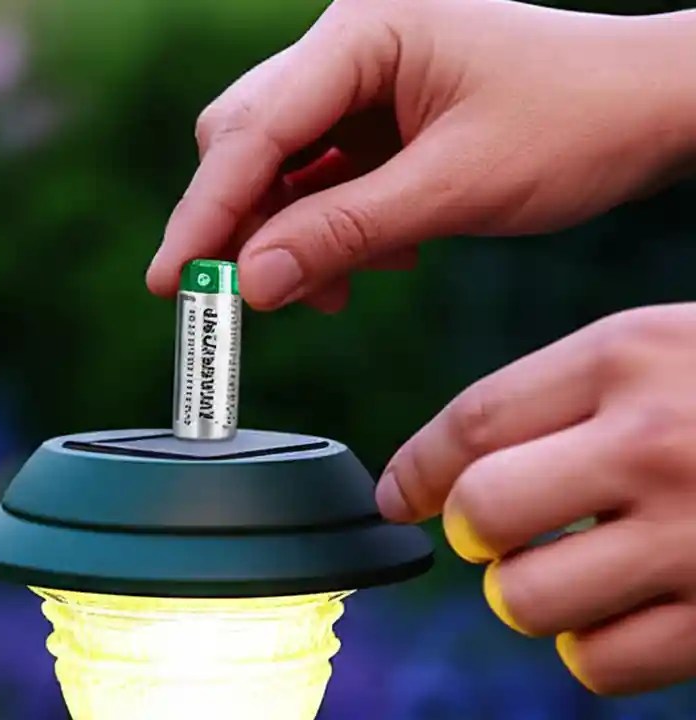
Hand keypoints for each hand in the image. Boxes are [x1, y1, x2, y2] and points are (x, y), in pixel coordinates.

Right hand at [147, 0, 695, 311]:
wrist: (658, 106)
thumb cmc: (581, 121)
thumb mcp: (458, 188)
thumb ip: (344, 234)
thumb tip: (251, 285)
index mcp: (367, 28)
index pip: (255, 128)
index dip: (206, 213)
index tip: (169, 283)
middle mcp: (349, 39)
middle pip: (246, 139)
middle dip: (241, 226)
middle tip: (237, 304)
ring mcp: (359, 74)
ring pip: (276, 162)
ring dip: (289, 233)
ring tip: (338, 286)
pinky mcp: (374, 109)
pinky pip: (317, 172)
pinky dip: (325, 225)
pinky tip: (369, 259)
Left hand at [377, 304, 695, 694]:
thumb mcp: (664, 348)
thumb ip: (562, 398)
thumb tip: (440, 479)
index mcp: (631, 357)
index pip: (474, 422)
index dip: (417, 469)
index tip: (399, 497)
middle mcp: (658, 444)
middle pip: (486, 514)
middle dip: (477, 533)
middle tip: (502, 532)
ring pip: (529, 602)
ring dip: (533, 596)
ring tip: (578, 569)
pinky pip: (603, 664)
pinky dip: (596, 647)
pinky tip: (633, 609)